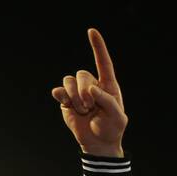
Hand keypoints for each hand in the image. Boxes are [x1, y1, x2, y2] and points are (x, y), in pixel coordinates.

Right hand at [51, 28, 126, 157]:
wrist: (98, 143)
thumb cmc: (112, 129)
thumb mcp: (118, 118)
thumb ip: (108, 101)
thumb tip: (90, 88)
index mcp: (108, 86)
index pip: (103, 63)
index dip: (98, 47)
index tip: (92, 31)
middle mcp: (92, 85)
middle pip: (82, 73)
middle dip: (84, 91)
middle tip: (89, 106)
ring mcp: (77, 91)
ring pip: (69, 80)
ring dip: (75, 97)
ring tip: (83, 110)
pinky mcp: (66, 99)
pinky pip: (58, 90)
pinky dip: (63, 97)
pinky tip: (68, 105)